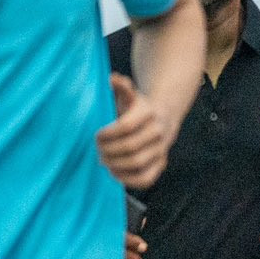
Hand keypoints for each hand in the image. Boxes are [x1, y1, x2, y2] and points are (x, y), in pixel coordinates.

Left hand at [96, 73, 175, 189]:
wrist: (162, 118)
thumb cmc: (136, 107)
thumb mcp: (128, 94)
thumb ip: (120, 86)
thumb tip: (113, 79)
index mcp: (149, 113)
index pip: (127, 126)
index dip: (108, 133)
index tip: (97, 135)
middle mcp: (158, 132)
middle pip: (131, 147)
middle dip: (109, 150)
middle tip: (97, 149)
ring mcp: (162, 149)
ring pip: (137, 163)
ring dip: (115, 164)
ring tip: (104, 160)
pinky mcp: (161, 164)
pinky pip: (146, 178)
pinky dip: (128, 179)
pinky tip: (114, 172)